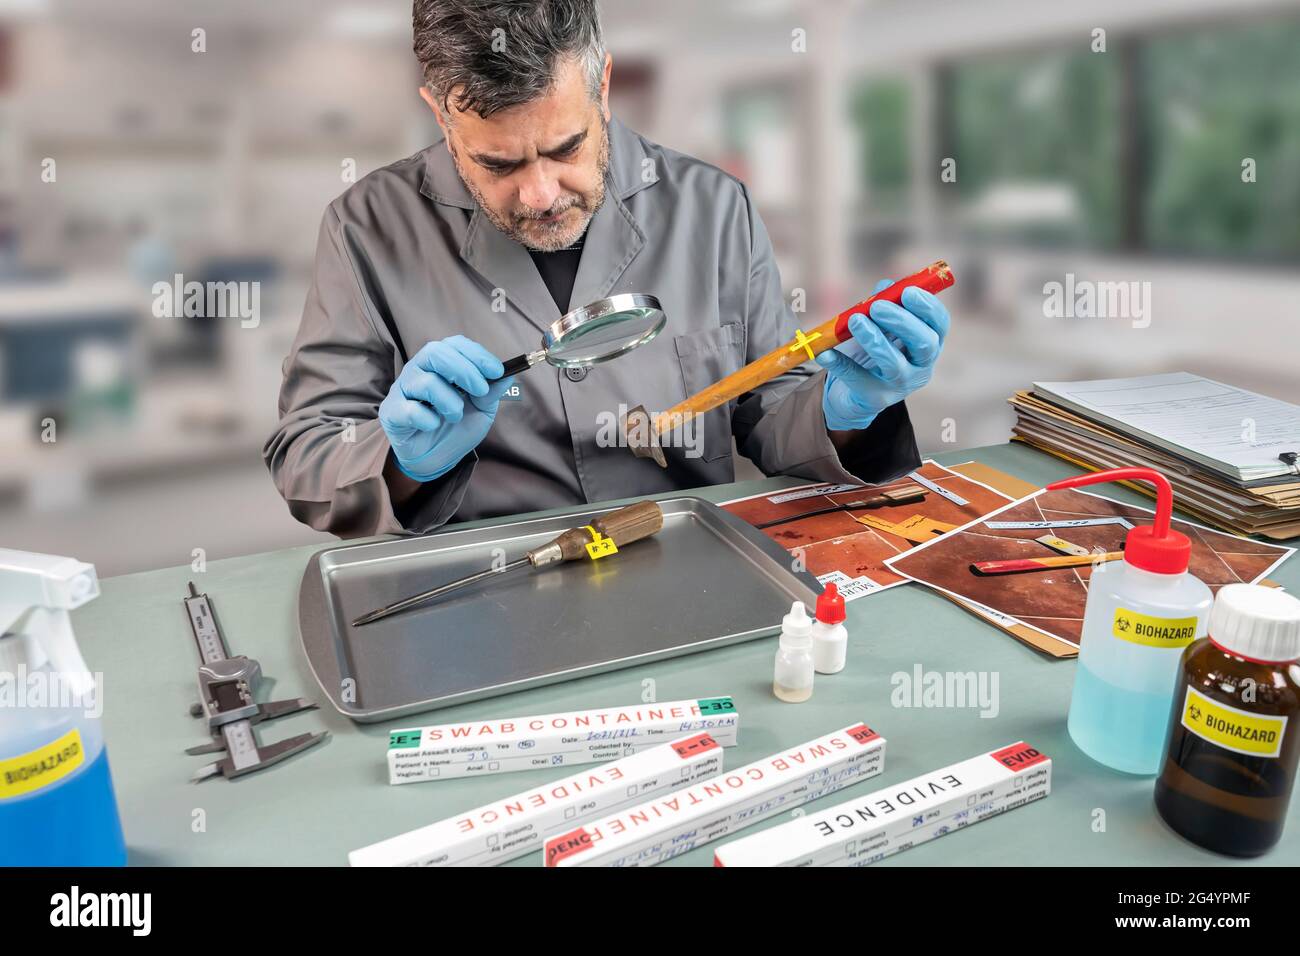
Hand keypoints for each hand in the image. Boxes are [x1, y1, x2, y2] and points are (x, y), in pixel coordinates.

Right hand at [378, 336, 514, 481]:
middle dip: (464, 371)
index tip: (497, 371)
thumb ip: (491, 393)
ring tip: (455, 416)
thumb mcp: (480, 411)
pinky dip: (428, 420)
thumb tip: (507, 376)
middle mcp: (419, 370)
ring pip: (426, 382)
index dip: (477, 355)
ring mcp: (402, 389)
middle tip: (480, 391)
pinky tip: (433, 425)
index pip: (455, 344)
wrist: (435, 459)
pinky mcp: (391, 412)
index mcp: (440, 363)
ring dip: (450, 402)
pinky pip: (410, 410)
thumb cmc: (456, 427)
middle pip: (435, 352)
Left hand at [815, 279, 948, 430]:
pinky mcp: (875, 397)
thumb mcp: (883, 326)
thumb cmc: (876, 351)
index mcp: (928, 343)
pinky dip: (840, 363)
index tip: (908, 292)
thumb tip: (885, 286)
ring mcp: (900, 385)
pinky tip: (826, 352)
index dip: (928, 307)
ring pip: (894, 363)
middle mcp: (921, 366)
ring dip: (875, 339)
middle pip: (924, 344)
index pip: (939, 324)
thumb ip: (886, 304)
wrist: (857, 392)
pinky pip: (858, 379)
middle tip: (877, 307)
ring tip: (855, 321)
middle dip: (902, 322)